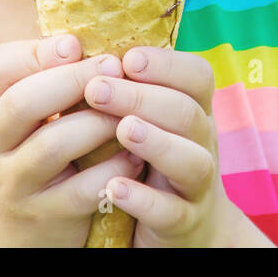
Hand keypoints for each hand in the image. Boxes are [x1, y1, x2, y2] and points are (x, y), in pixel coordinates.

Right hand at [0, 37, 143, 246]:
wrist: (0, 238)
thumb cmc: (22, 161)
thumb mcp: (16, 123)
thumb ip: (43, 81)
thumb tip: (90, 35)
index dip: (36, 51)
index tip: (75, 44)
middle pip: (24, 101)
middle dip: (74, 79)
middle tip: (114, 66)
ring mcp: (17, 184)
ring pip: (55, 144)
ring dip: (100, 122)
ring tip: (129, 111)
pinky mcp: (47, 217)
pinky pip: (83, 189)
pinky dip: (114, 169)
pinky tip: (135, 156)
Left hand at [83, 46, 239, 246]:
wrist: (185, 228)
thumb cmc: (151, 161)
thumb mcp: (148, 121)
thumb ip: (126, 91)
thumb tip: (75, 48)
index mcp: (194, 111)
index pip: (197, 76)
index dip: (167, 64)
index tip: (127, 58)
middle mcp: (203, 143)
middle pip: (187, 112)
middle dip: (143, 97)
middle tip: (97, 89)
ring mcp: (197, 185)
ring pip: (191, 160)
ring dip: (156, 142)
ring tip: (122, 130)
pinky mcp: (183, 223)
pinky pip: (171, 211)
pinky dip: (144, 199)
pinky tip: (114, 186)